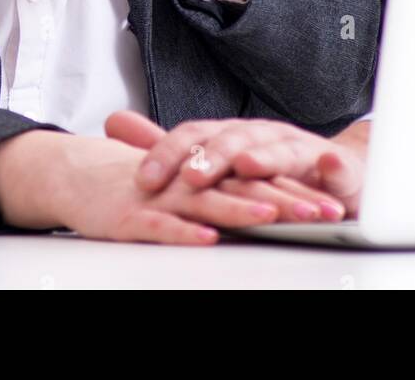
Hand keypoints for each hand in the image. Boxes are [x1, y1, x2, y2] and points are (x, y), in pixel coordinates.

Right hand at [0, 128, 299, 245]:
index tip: (334, 203)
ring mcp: (164, 197)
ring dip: (244, 209)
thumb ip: (227, 194)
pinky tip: (209, 238)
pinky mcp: (134, 217)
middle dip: (288, 200)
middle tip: (324, 211)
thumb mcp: (191, 188)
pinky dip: (186, 231)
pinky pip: (164, 224)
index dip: (297, 191)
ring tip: (275, 215)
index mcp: (209, 175)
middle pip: (246, 188)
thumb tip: (273, 204)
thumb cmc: (140, 185)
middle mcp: (191, 182)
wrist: (81, 176)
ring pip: (210, 201)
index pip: (260, 180)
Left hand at [106, 109, 368, 219]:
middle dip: (213, 157)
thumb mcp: (214, 158)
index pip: (196, 137)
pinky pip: (335, 166)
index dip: (170, 154)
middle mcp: (263, 137)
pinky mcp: (335, 170)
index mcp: (232, 135)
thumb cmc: (268, 166)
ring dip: (265, 157)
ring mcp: (300, 150)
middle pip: (235, 140)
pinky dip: (332, 165)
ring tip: (246, 165)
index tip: (143, 177)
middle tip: (190, 175)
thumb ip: (166, 146)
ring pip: (281, 150)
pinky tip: (326, 165)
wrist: (332, 170)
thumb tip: (113, 125)